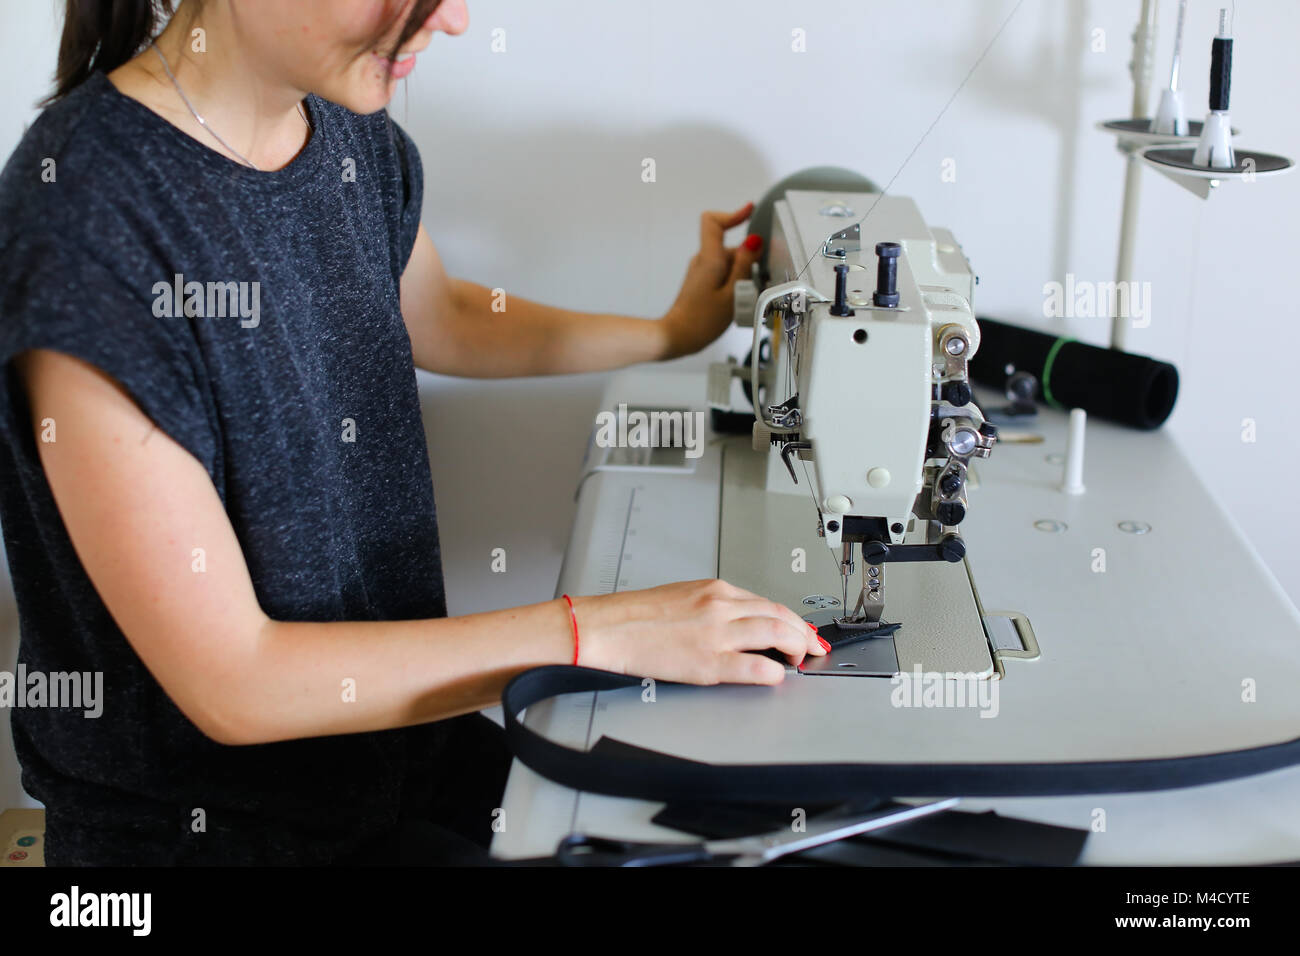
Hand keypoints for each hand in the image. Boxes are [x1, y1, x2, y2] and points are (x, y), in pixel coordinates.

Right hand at [571, 579, 827, 684]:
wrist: (607, 628)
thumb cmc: (636, 616)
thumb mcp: (682, 597)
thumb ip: (713, 607)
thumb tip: (740, 622)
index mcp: (714, 590)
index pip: (767, 602)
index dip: (791, 618)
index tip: (801, 629)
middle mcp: (720, 606)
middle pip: (780, 614)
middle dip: (803, 632)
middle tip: (813, 646)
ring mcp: (716, 633)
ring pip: (775, 632)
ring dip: (796, 646)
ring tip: (801, 659)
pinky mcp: (707, 661)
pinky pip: (754, 665)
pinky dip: (772, 670)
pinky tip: (777, 675)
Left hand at [659, 203, 763, 359]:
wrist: (677, 337)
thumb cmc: (703, 321)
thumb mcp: (732, 294)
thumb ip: (744, 266)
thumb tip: (754, 241)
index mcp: (710, 259)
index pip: (714, 222)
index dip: (733, 214)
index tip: (751, 211)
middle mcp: (703, 261)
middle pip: (731, 247)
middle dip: (749, 260)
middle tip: (757, 283)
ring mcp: (701, 272)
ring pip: (729, 263)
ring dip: (742, 275)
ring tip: (745, 299)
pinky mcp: (701, 283)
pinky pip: (723, 274)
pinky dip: (734, 283)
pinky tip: (737, 302)